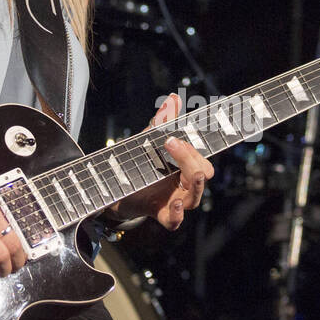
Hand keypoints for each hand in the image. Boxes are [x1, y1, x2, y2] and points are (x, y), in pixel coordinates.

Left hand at [109, 93, 213, 230]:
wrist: (116, 189)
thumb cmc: (140, 165)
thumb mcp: (148, 141)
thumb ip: (162, 122)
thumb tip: (173, 98)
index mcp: (186, 166)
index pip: (203, 158)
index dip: (202, 147)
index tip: (196, 131)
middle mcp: (185, 184)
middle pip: (202, 174)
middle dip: (191, 158)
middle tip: (172, 142)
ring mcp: (175, 201)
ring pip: (194, 197)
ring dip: (193, 184)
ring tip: (189, 171)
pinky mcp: (160, 213)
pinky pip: (174, 221)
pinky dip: (176, 215)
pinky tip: (173, 204)